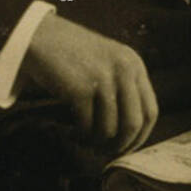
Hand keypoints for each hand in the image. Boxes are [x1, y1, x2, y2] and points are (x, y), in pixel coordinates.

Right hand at [20, 15, 158, 155]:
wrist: (40, 37)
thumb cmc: (73, 56)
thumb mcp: (108, 63)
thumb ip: (124, 88)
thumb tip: (130, 135)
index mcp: (134, 65)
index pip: (150, 111)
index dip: (140, 137)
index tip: (126, 149)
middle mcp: (123, 70)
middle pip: (133, 125)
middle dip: (120, 146)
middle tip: (105, 153)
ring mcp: (102, 78)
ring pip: (110, 130)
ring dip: (96, 143)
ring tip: (83, 141)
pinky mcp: (80, 89)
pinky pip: (87, 127)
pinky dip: (80, 137)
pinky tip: (70, 133)